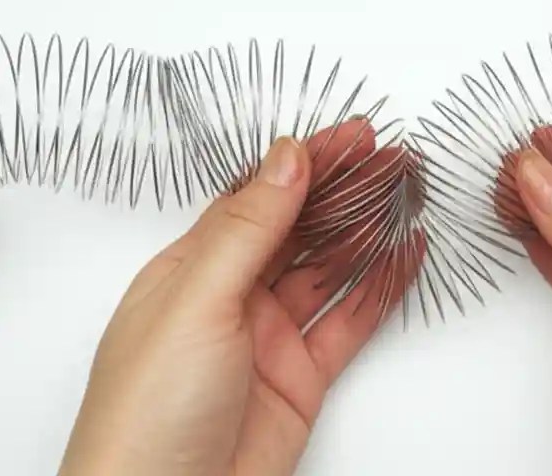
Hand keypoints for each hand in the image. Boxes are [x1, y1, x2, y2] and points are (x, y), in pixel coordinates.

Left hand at [59, 121, 414, 475]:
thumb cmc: (145, 417)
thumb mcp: (195, 302)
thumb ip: (247, 230)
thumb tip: (284, 158)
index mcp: (188, 270)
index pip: (256, 198)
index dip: (305, 163)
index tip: (350, 135)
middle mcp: (229, 299)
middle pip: (297, 229)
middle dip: (344, 191)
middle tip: (391, 159)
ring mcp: (267, 340)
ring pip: (328, 271)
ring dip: (367, 232)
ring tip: (407, 195)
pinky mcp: (299, 381)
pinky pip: (349, 323)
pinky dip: (380, 289)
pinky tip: (403, 258)